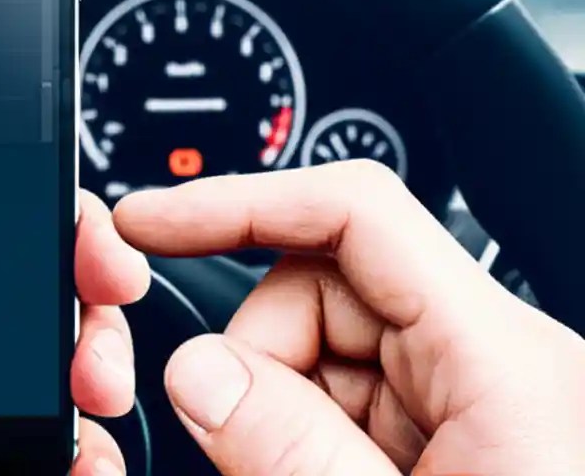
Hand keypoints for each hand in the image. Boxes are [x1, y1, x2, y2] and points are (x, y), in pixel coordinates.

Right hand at [114, 160, 584, 475]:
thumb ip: (286, 450)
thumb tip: (196, 370)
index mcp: (505, 362)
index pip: (354, 217)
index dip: (238, 204)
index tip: (148, 225)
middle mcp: (496, 365)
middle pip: (324, 292)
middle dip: (256, 356)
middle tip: (238, 442)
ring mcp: (477, 403)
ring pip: (323, 353)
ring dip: (277, 409)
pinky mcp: (458, 440)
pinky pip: (347, 404)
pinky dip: (304, 437)